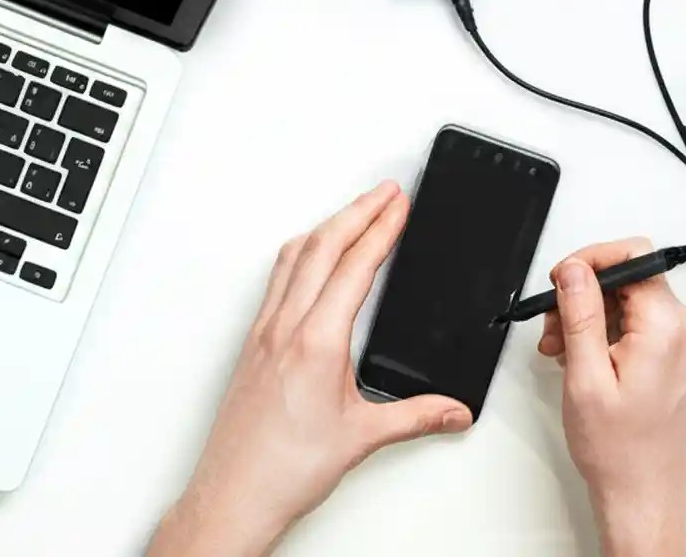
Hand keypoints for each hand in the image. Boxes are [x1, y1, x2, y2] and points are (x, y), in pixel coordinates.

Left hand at [147, 182, 472, 556]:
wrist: (233, 494)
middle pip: (323, 245)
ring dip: (327, 226)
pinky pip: (278, 280)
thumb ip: (415, 417)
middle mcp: (285, 327)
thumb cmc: (282, 469)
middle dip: (357, 210)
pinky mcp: (253, 343)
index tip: (399, 203)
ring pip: (295, 257)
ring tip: (353, 212)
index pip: (355, 266)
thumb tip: (452, 409)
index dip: (381, 228)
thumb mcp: (362, 438)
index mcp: (316, 341)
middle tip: (386, 192)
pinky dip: (302, 253)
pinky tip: (312, 258)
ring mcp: (264, 332)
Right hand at [539, 238, 685, 556]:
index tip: (561, 280)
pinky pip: (630, 323)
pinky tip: (577, 358)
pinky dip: (598, 332)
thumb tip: (575, 270)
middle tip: (552, 325)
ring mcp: (676, 342)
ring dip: (584, 316)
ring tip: (559, 349)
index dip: (590, 260)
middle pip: (626, 277)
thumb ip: (580, 314)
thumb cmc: (619, 448)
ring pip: (623, 300)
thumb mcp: (585, 375)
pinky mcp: (666, 355)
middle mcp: (680, 328)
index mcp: (666, 327)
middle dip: (581, 293)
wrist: (642, 492)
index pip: (633, 257)